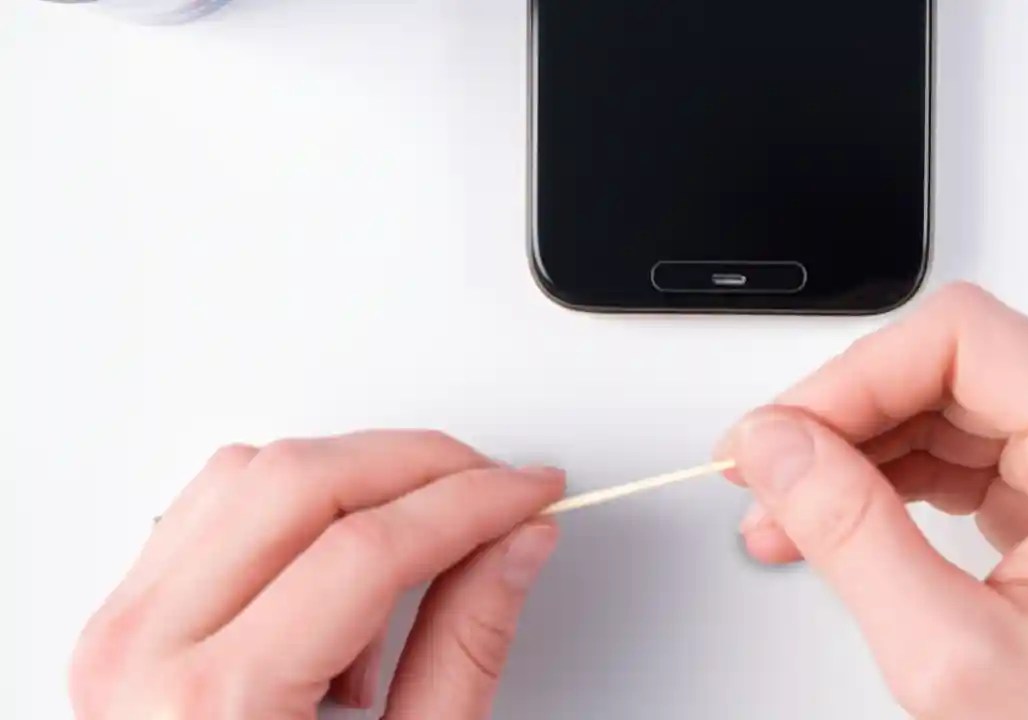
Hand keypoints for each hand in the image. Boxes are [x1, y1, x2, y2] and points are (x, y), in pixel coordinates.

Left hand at [71, 431, 564, 718]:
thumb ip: (464, 652)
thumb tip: (514, 545)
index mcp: (219, 707)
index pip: (367, 548)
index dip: (470, 503)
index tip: (529, 494)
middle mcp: (149, 651)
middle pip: (305, 481)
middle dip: (423, 466)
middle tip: (494, 489)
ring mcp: (124, 626)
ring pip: (253, 471)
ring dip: (358, 482)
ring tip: (415, 555)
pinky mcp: (125, 615)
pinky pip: (215, 502)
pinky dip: (296, 506)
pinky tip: (343, 563)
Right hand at [719, 283, 1027, 718]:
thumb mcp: (954, 654)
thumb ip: (852, 534)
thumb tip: (774, 447)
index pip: (963, 340)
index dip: (852, 377)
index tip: (778, 432)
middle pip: (948, 367)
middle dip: (842, 422)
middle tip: (763, 476)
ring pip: (944, 406)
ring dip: (855, 454)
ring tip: (785, 515)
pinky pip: (962, 451)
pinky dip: (890, 481)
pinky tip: (838, 521)